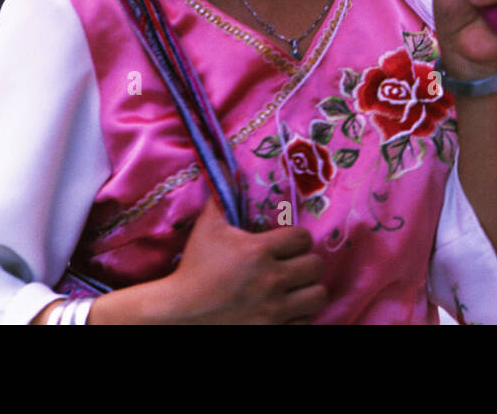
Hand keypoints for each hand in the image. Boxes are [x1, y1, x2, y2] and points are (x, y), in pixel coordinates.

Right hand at [92, 196, 327, 324]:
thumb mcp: (207, 227)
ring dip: (309, 290)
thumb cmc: (195, 267)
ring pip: (318, 296)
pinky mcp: (272, 331)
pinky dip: (300, 315)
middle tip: (294, 265)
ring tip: (297, 288)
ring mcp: (273, 310)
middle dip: (306, 263)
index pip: (304, 238)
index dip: (298, 239)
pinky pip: (305, 322)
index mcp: (259, 251)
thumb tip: (227, 165)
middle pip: (316, 266)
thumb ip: (222, 196)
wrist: (178, 313)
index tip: (287, 243)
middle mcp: (271, 280)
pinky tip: (287, 309)